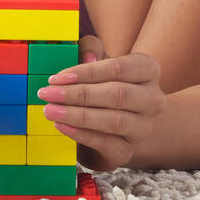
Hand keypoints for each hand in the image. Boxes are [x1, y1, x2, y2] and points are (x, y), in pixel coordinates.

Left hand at [36, 34, 165, 171]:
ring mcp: (143, 127)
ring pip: (114, 121)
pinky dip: (81, 134)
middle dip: (78, 94)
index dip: (87, 72)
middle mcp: (152, 99)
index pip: (119, 68)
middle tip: (47, 94)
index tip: (57, 77)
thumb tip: (87, 56)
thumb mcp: (98, 60)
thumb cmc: (104, 83)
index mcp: (148, 70)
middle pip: (118, 95)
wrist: (113, 125)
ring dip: (77, 115)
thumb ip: (91, 48)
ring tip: (50, 110)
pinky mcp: (128, 151)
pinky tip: (61, 125)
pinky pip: (106, 143)